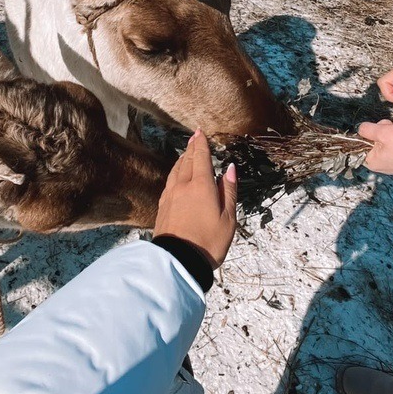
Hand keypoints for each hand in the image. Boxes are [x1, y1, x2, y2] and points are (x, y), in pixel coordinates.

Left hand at [154, 131, 238, 268]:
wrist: (178, 261)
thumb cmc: (209, 241)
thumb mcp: (228, 218)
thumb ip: (228, 191)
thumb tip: (229, 169)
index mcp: (201, 187)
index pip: (201, 159)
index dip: (201, 144)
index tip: (200, 132)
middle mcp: (183, 187)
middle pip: (187, 162)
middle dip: (191, 148)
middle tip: (194, 137)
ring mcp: (170, 197)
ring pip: (175, 172)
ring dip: (182, 160)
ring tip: (186, 154)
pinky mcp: (163, 208)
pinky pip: (169, 183)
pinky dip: (175, 174)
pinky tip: (176, 177)